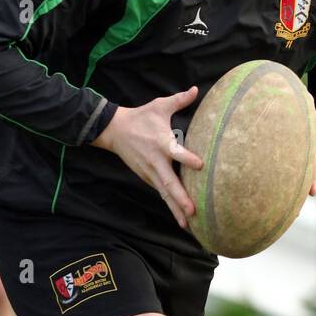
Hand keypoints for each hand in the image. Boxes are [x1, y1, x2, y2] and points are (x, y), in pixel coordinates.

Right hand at [92, 86, 202, 229]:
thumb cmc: (141, 117)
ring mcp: (150, 173)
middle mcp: (156, 162)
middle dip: (180, 199)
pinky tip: (180, 219)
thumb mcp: (159, 106)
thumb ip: (179, 100)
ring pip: (165, 194)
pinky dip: (170, 206)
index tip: (201, 165)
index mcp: (161, 144)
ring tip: (189, 225)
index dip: (188, 159)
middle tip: (193, 212)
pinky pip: (161, 193)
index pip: (176, 153)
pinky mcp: (147, 178)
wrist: (114, 130)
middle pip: (169, 183)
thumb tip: (195, 89)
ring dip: (176, 209)